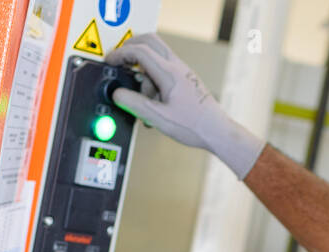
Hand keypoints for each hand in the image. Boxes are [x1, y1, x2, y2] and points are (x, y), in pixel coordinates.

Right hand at [105, 33, 264, 179]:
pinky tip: (154, 102)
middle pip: (149, 41)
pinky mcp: (185, 80)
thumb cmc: (196, 126)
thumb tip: (118, 94)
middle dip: (130, 48)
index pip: (139, 51)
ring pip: (156, 57)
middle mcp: (177, 67)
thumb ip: (135, 104)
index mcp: (169, 73)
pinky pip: (163, 70)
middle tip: (120, 61)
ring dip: (143, 71)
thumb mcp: (159, 118)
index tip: (110, 61)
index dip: (120, 53)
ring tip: (144, 98)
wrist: (218, 132)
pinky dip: (153, 80)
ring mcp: (182, 72)